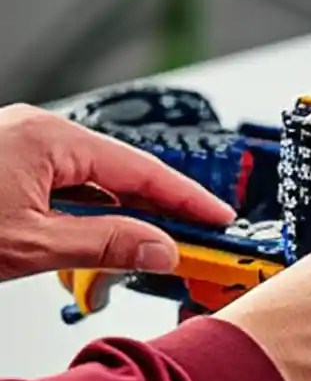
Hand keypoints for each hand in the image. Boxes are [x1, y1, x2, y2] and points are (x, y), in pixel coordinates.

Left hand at [0, 104, 235, 281]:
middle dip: (162, 208)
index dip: (188, 198)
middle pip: (122, 171)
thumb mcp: (31, 242)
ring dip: (126, 212)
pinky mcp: (8, 164)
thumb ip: (104, 245)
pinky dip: (93, 209)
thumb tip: (159, 249)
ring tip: (157, 243)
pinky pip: (66, 182)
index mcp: (48, 137)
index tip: (219, 219)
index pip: (142, 170)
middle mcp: (37, 132)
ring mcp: (21, 145)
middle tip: (199, 238)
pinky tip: (109, 231)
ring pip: (93, 179)